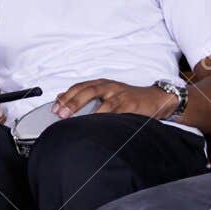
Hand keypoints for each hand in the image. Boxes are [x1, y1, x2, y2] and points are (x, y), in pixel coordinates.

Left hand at [54, 79, 175, 119]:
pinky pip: (118, 113)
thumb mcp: (106, 94)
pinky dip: (108, 119)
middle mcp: (110, 87)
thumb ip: (86, 97)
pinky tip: (99, 125)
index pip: (79, 87)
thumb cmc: (128, 98)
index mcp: (102, 84)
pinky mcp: (132, 105)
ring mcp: (121, 95)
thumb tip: (62, 100)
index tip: (55, 108)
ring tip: (78, 123)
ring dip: (88, 114)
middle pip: (88, 91)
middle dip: (73, 103)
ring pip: (102, 103)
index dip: (66, 96)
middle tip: (61, 114)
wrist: (155, 98)